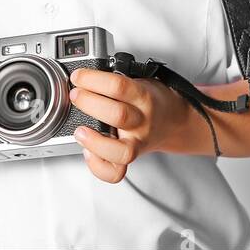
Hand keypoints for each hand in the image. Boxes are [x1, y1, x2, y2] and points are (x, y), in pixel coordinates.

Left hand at [68, 67, 194, 182]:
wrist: (175, 122)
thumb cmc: (152, 101)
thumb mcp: (139, 81)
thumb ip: (116, 80)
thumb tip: (83, 76)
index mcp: (144, 97)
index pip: (119, 86)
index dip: (93, 80)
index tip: (78, 77)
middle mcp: (142, 122)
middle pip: (118, 115)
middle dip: (89, 103)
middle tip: (75, 95)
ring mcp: (137, 142)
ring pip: (121, 151)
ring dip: (95, 141)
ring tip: (80, 131)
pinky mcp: (130, 158)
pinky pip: (116, 172)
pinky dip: (98, 166)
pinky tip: (88, 151)